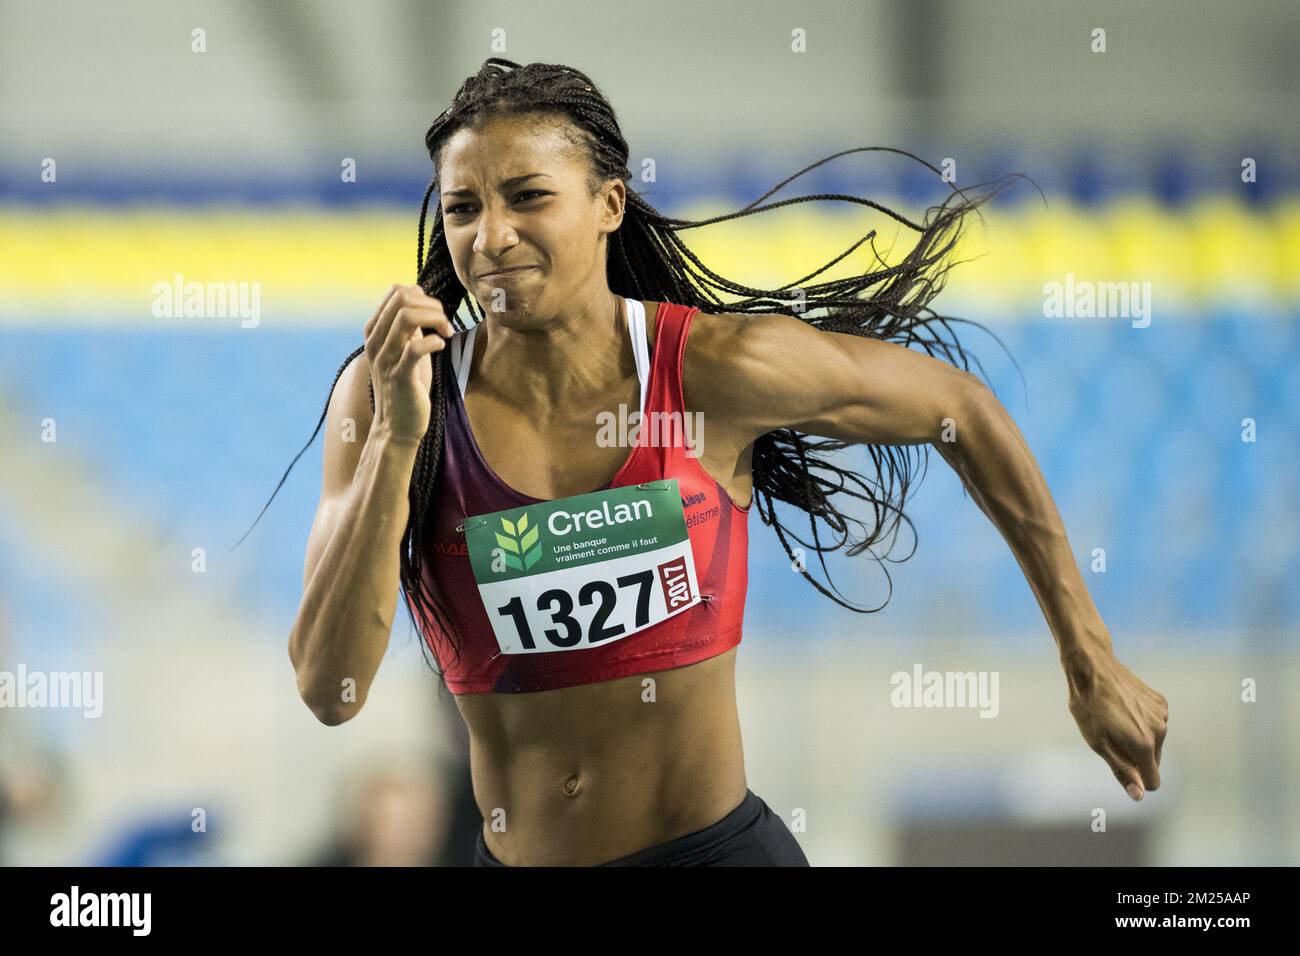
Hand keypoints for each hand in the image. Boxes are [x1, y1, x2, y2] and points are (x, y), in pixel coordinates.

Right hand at [362, 284, 454, 445]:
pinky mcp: (401, 377)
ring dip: (435, 318)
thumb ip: (407, 324)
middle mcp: (376, 343)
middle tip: (444, 323)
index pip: (395, 293)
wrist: (396, 427)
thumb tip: (416, 292)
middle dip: (431, 304)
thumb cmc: (406, 387)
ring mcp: (386, 359)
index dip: (422, 296)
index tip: (436, 315)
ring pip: (407, 317)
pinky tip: (441, 346)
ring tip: (446, 332)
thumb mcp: (404, 349)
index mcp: (375, 333)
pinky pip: (415, 348)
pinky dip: (434, 341)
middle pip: (401, 299)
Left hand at [1066, 651, 1168, 800]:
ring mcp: (1162, 715)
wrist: (1092, 668)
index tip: (1120, 766)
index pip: (1153, 781)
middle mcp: (1160, 731)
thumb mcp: (1098, 743)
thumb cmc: (1088, 706)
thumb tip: (1139, 795)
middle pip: (1153, 762)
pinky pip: (1155, 724)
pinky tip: (1124, 708)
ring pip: (1155, 743)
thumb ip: (1121, 770)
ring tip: (1115, 720)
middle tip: (1110, 737)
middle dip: (1135, 758)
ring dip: (1139, 739)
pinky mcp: (1160, 702)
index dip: (1137, 780)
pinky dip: (1142, 723)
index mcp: (1143, 744)